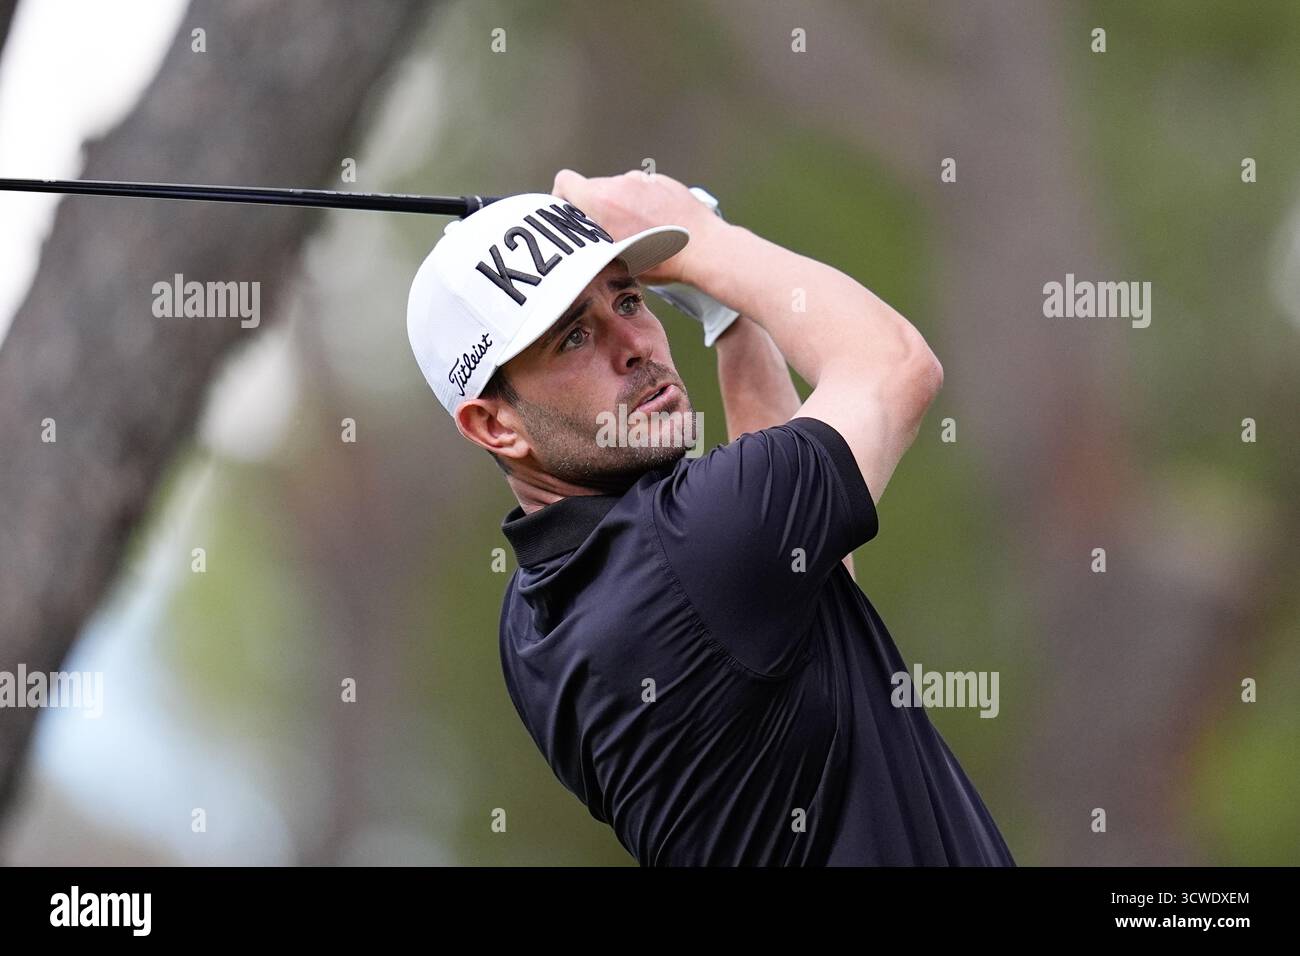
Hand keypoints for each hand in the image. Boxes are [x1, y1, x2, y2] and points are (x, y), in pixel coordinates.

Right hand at [550, 168, 723, 284]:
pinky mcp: (664, 182)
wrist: (704, 249)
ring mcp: (644, 180)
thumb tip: (579, 244)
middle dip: (596, 208)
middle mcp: (620, 183)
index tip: (571, 216)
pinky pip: (644, 189)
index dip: (562, 198)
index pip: (565, 182)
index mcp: (601, 200)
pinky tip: (658, 225)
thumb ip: (591, 242)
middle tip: (607, 235)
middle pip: (595, 189)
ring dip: (622, 205)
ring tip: (638, 233)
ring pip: (620, 189)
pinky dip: (645, 203)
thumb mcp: (615, 260)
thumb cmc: (661, 260)